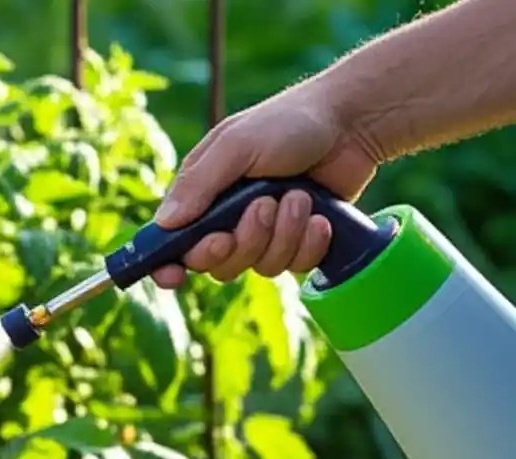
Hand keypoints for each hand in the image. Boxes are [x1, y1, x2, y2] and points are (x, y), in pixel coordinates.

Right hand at [149, 82, 380, 288]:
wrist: (353, 123)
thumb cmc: (287, 123)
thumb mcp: (235, 145)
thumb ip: (198, 184)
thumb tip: (164, 223)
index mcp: (202, 196)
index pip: (172, 244)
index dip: (168, 265)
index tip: (173, 276)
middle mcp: (228, 220)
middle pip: (218, 264)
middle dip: (242, 241)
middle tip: (262, 208)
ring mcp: (265, 234)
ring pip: (260, 267)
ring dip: (283, 234)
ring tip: (299, 196)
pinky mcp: (299, 243)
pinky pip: (294, 266)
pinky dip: (309, 243)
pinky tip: (320, 217)